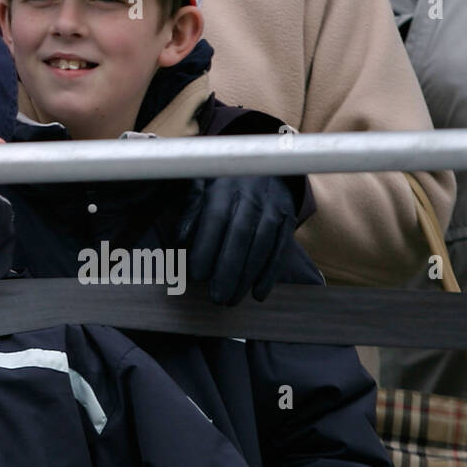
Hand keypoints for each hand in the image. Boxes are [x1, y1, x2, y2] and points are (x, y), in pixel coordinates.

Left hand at [177, 175, 296, 303]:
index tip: (196, 275)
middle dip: (227, 270)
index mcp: (223, 187)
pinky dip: (270, 274)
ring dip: (247, 277)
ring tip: (232, 300)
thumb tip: (178, 243)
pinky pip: (280, 249)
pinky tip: (258, 293)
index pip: (215, 219)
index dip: (206, 247)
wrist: (266, 166)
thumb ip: (191, 215)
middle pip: (240, 236)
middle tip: (216, 298)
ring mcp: (273, 208)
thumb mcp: (202, 189)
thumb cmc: (224, 184)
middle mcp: (251, 196)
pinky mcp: (288, 220)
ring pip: (262, 246)